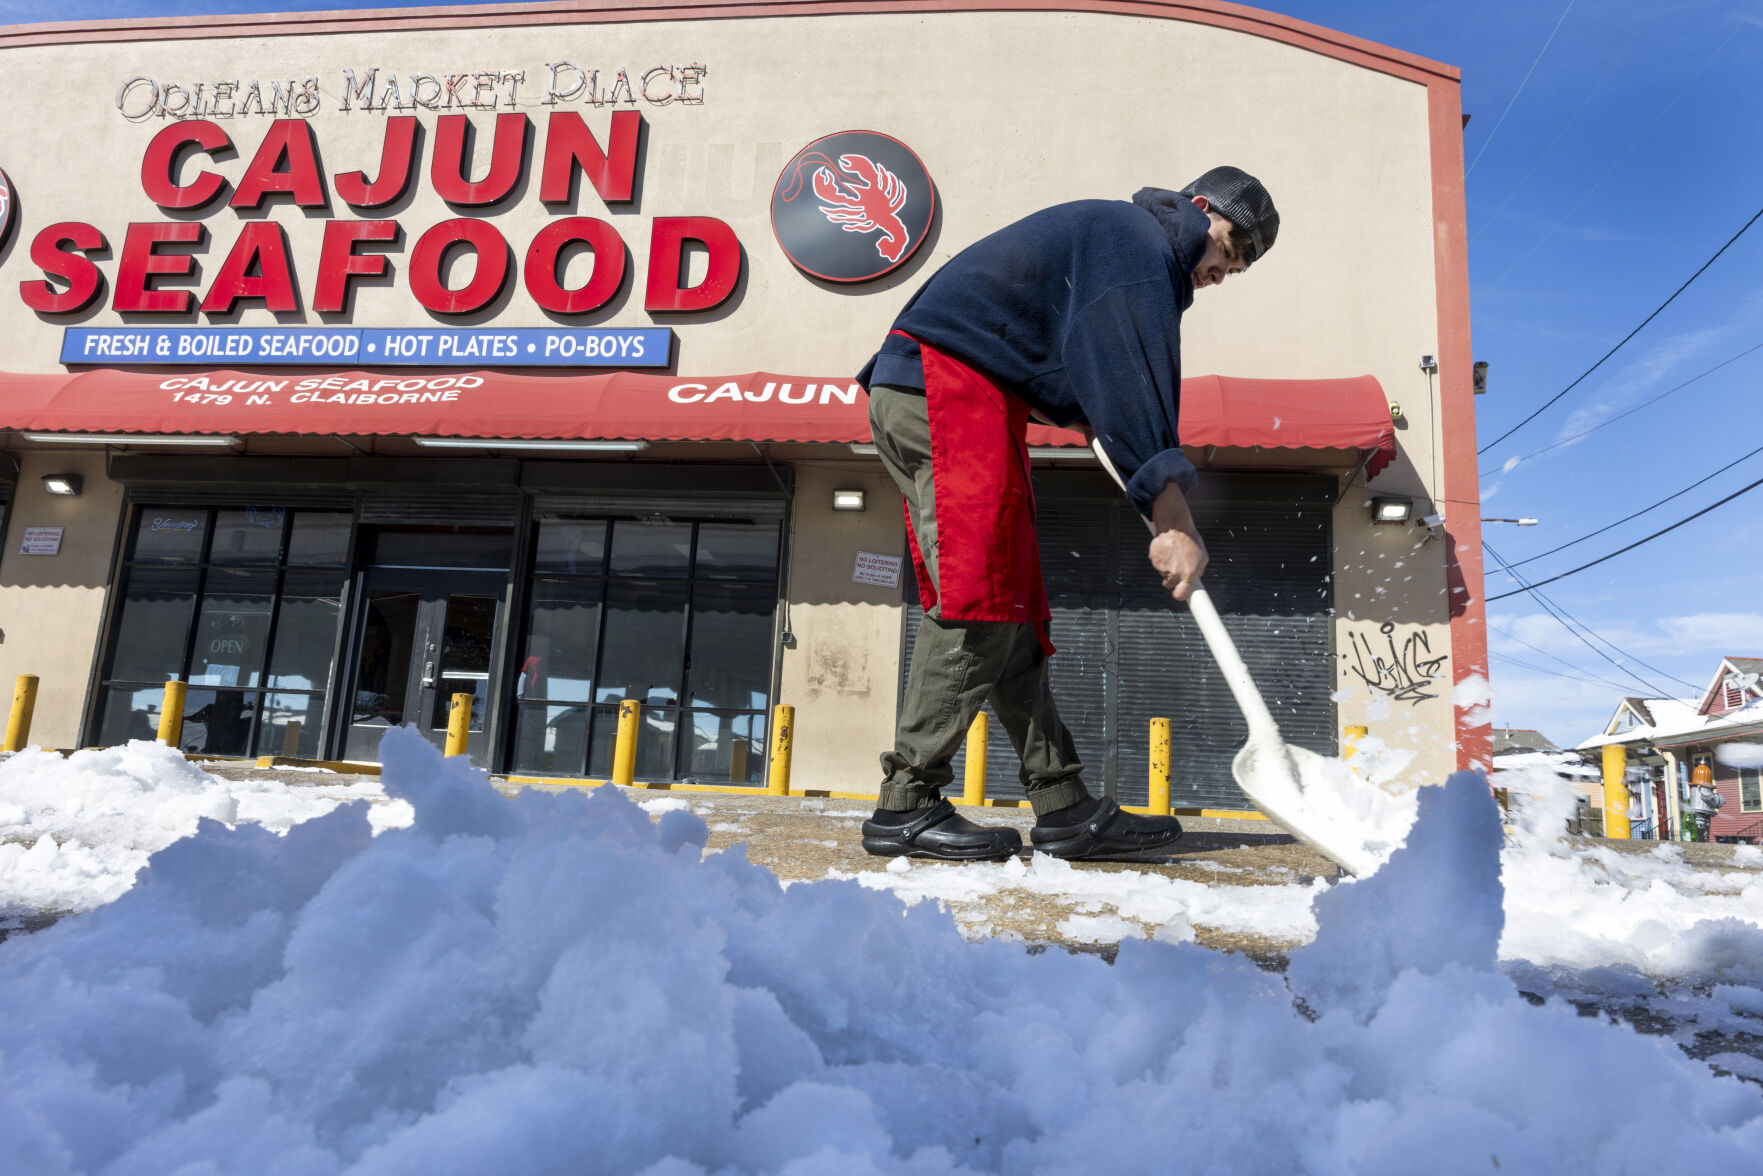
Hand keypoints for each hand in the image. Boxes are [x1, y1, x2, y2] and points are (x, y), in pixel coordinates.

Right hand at [1147, 483, 1208, 600]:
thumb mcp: (1203, 556)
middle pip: (1168, 585)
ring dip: (1166, 566)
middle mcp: (1175, 572)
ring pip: (1162, 573)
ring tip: (1173, 553)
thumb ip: (1199, 571)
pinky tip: (1166, 550)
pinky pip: (1156, 564)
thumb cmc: (1190, 540)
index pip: (1181, 594)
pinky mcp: (1154, 559)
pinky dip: (1159, 558)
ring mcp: (1163, 567)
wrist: (1176, 526)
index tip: (1179, 595)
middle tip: (1175, 566)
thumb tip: (1195, 580)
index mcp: (1189, 573)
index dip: (1179, 596)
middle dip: (1171, 578)